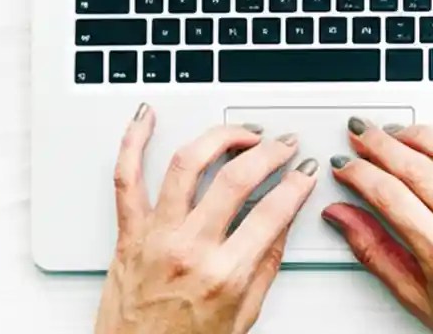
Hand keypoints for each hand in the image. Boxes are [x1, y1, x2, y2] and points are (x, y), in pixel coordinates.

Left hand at [96, 103, 319, 333]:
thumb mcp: (243, 317)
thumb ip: (265, 265)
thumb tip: (283, 222)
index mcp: (224, 274)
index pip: (272, 211)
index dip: (296, 184)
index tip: (305, 171)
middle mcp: (189, 249)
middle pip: (235, 179)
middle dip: (268, 152)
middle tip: (283, 144)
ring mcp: (156, 235)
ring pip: (187, 164)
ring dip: (219, 138)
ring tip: (239, 132)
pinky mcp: (128, 232)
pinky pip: (126, 178)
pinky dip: (132, 142)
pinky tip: (144, 119)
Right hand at [323, 119, 432, 333]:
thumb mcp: (418, 299)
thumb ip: (375, 253)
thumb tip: (342, 217)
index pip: (390, 196)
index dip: (359, 173)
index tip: (345, 166)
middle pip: (416, 167)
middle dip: (379, 144)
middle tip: (360, 135)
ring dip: (418, 132)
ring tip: (395, 131)